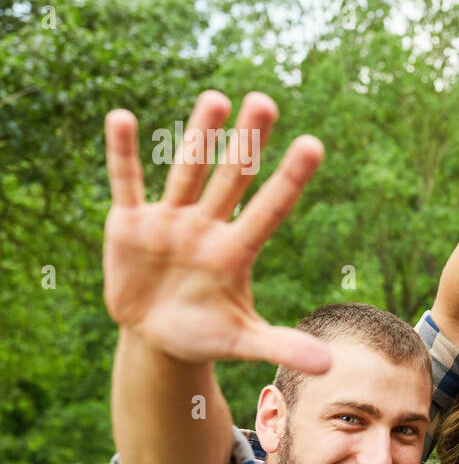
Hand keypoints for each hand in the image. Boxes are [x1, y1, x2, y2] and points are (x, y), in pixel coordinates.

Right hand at [103, 91, 330, 371]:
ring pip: (186, 170)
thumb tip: (330, 366)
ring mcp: (170, 221)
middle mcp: (207, 226)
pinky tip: (123, 118)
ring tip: (216, 97)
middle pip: (231, 177)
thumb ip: (281, 345)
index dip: (289, 179)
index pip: (269, 209)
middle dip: (247, 142)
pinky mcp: (130, 224)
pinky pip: (127, 183)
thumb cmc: (205, 333)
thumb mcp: (242, 342)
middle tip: (267, 101)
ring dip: (198, 135)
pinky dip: (124, 154)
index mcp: (236, 252)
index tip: (313, 145)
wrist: (156, 335)